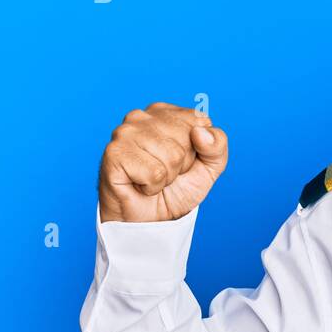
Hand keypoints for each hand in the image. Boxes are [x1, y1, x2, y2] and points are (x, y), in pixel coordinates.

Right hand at [98, 102, 228, 222]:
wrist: (150, 219)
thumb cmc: (176, 188)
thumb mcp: (210, 166)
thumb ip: (218, 145)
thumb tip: (200, 132)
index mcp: (165, 112)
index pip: (199, 121)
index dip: (197, 149)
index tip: (182, 160)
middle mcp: (141, 116)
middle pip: (186, 139)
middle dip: (181, 164)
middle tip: (164, 172)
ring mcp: (124, 133)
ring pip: (171, 156)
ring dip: (167, 177)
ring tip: (152, 179)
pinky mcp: (114, 153)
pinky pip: (154, 172)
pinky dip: (153, 186)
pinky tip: (139, 184)